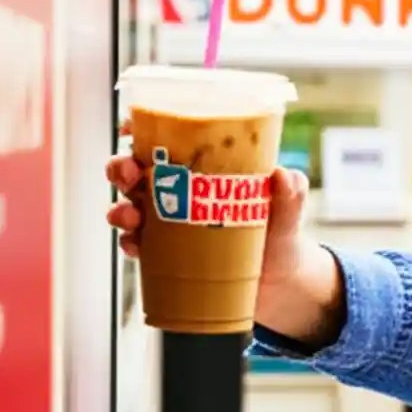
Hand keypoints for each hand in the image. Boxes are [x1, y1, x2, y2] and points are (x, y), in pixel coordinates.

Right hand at [105, 139, 344, 345]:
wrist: (280, 282)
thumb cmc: (280, 233)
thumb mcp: (288, 210)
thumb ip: (291, 192)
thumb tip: (283, 175)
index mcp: (204, 168)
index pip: (166, 140)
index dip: (140, 129)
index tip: (130, 130)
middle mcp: (180, 192)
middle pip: (135, 170)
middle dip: (120, 167)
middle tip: (129, 174)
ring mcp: (170, 224)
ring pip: (129, 207)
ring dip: (120, 208)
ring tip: (130, 216)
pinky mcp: (167, 256)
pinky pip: (138, 245)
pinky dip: (129, 243)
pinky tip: (135, 245)